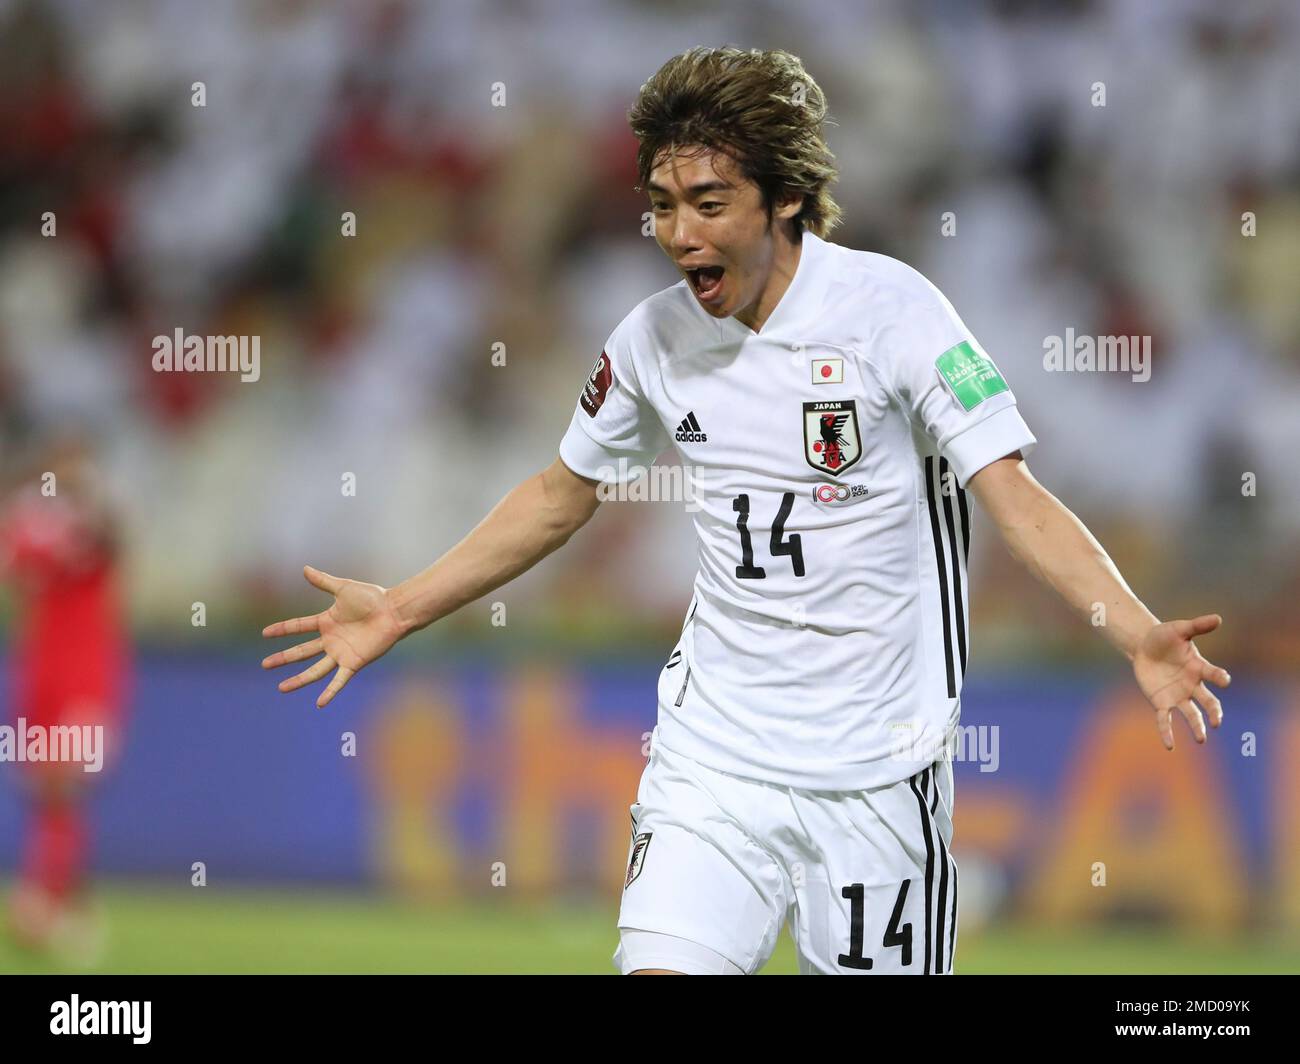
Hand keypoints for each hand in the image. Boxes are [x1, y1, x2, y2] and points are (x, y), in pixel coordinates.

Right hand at [261, 565, 405, 707]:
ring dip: (299, 680)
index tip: (264, 633)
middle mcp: (331, 640)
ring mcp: (341, 653)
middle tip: (264, 664)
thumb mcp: (343, 588)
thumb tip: (304, 568)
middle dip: (283, 658)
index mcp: (326, 622)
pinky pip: (339, 680)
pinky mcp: (354, 662)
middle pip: (302, 651)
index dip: (282, 629)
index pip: (298, 627)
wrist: (393, 611)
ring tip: (281, 688)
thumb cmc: (372, 598)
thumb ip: (323, 582)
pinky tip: (319, 703)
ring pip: (315, 670)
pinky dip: (330, 692)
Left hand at [1132, 613, 1230, 749]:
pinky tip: (1169, 745)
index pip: (1213, 674)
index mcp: (1199, 667)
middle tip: (1216, 722)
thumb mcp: (1179, 630)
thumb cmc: (1164, 637)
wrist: (1143, 645)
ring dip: (1196, 726)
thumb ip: (1197, 626)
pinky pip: (1165, 719)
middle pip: (1207, 701)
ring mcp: (1178, 695)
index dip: (1219, 677)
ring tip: (1201, 739)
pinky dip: (1167, 731)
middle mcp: (1192, 685)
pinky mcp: (1161, 701)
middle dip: (1213, 712)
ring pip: (1191, 714)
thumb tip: (1218, 618)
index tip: (1224, 680)